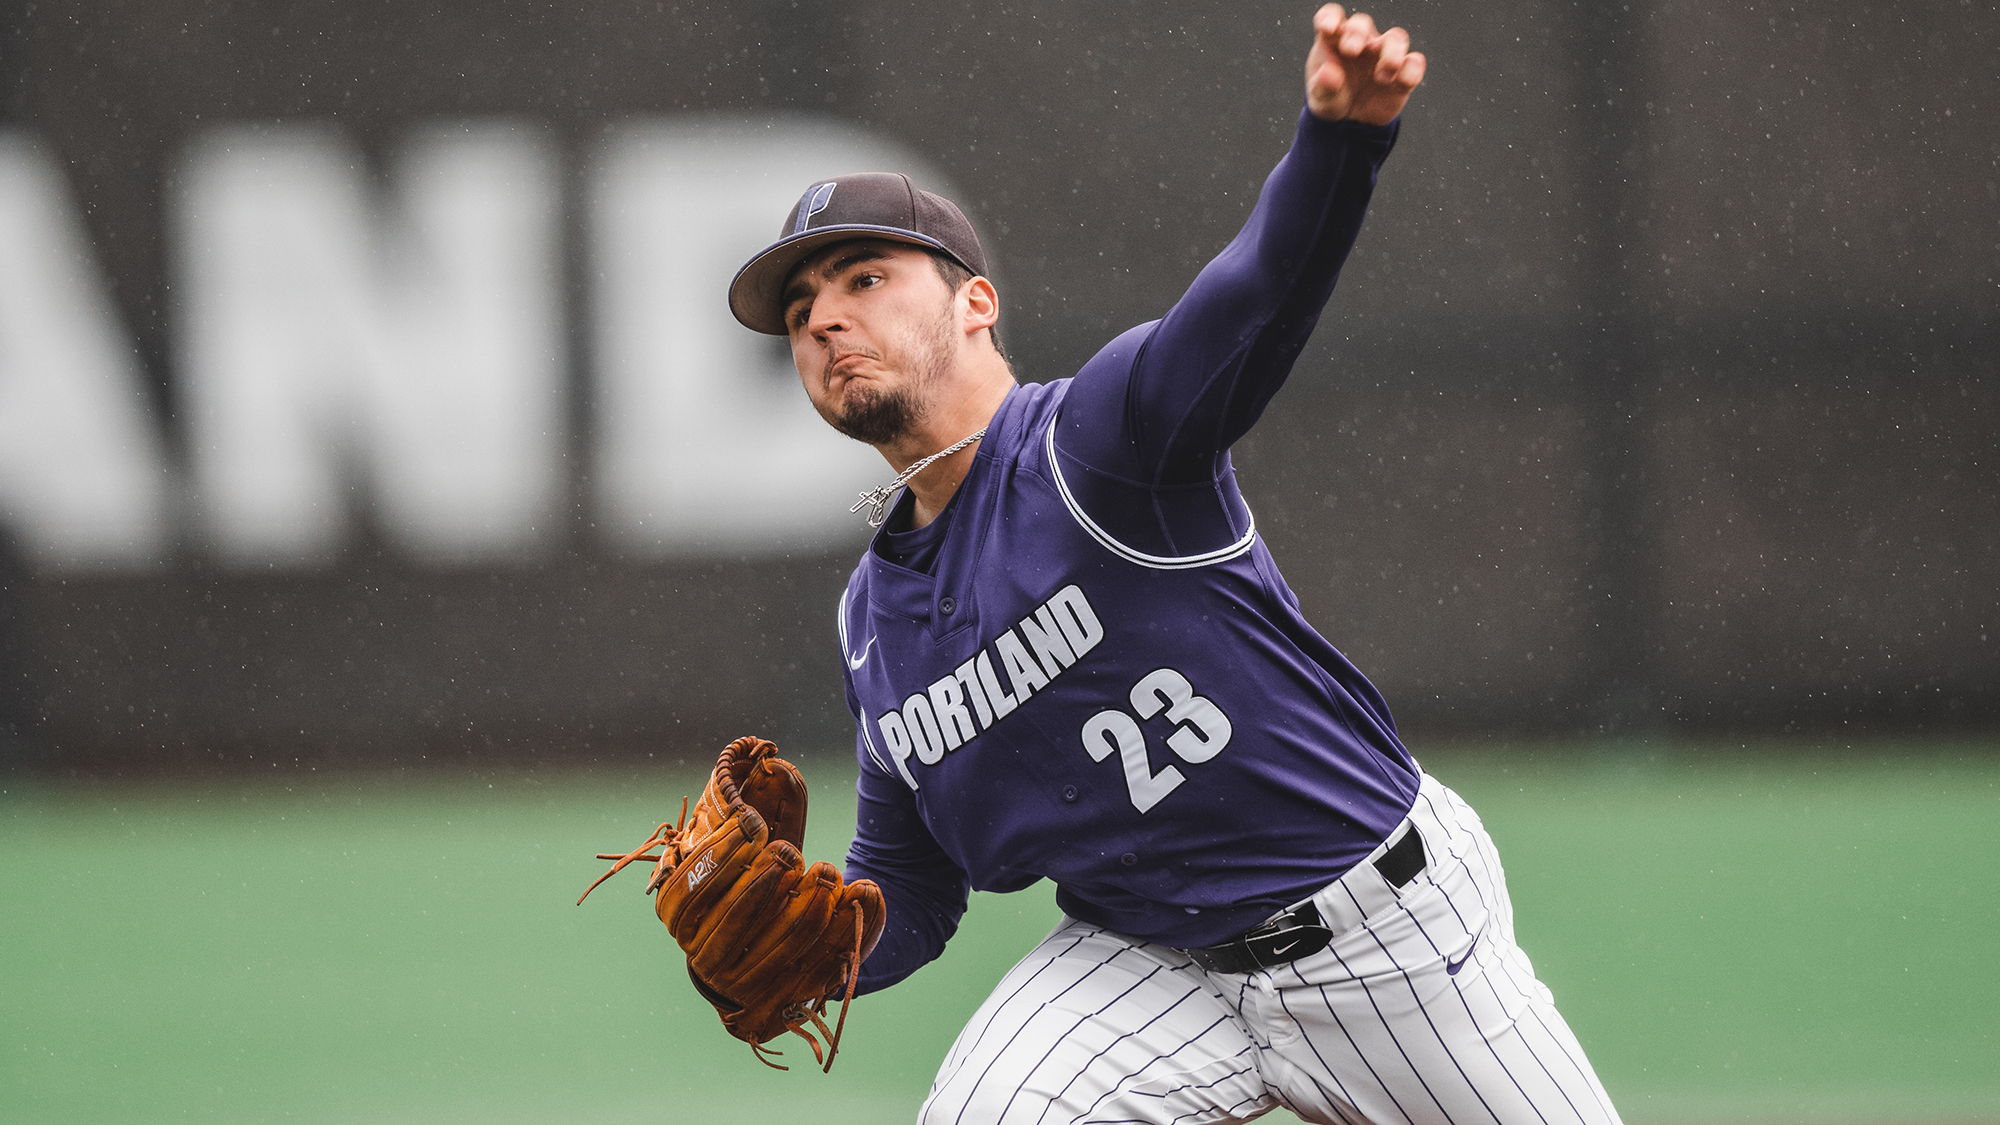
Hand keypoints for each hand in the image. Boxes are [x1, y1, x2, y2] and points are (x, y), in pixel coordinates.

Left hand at [1304, 4, 1426, 124]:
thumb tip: (1328, 72)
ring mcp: (1383, 54)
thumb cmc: (1333, 100)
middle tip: (1351, 51)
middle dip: (1357, 32)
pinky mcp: (1402, 73)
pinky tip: (1399, 83)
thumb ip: (1323, 86)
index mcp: (1334, 40)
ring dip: (1390, 53)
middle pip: (1363, 23)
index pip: (1332, 16)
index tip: (1328, 28)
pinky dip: (1411, 70)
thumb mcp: (1321, 99)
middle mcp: (1361, 42)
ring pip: (1395, 37)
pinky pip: (1414, 63)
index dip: (1330, 17)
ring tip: (1380, 77)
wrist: (1350, 124)